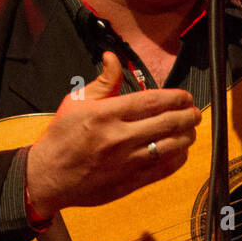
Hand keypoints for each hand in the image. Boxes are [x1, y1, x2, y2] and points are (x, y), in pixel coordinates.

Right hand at [25, 52, 201, 214]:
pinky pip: (164, 169)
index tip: (185, 97)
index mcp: (107, 114)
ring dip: (187, 136)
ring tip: (189, 130)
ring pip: (172, 147)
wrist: (48, 177)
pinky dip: (178, 158)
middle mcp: (119, 138)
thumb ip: (103, 82)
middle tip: (194, 112)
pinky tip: (180, 151)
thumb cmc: (61, 138)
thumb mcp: (76, 102)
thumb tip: (113, 58)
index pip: (153, 101)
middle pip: (169, 123)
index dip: (177, 97)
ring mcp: (127, 162)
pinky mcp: (130, 181)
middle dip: (189, 115)